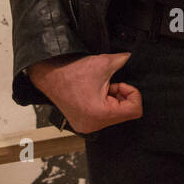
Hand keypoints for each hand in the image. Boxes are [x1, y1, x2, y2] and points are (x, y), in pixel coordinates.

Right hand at [27, 53, 142, 134]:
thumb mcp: (104, 63)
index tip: (121, 85)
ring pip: (115, 116)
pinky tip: (94, 95)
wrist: (49, 76)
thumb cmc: (71, 72)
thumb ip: (123, 60)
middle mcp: (94, 125)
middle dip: (121, 96)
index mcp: (100, 114)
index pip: (134, 110)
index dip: (132, 94)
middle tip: (108, 86)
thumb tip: (131, 57)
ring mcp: (87, 126)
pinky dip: (104, 104)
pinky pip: (104, 117)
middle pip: (125, 114)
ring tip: (99, 90)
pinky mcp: (83, 124)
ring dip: (112, 100)